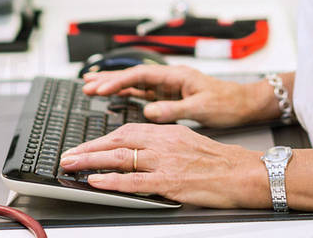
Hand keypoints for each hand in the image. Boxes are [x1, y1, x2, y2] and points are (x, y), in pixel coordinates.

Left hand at [59, 123, 267, 208]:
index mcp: (168, 132)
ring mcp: (165, 161)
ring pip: (120, 157)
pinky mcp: (169, 182)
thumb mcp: (189, 142)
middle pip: (118, 140)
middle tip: (68, 155)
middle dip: (89, 148)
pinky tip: (96, 181)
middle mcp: (164, 142)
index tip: (86, 145)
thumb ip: (164, 144)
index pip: (127, 130)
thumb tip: (141, 151)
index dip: (103, 138)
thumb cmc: (220, 162)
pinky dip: (111, 180)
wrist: (244, 173)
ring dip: (91, 161)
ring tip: (72, 165)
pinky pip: (133, 181)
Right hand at [80, 65, 272, 127]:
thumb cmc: (228, 103)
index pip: (142, 74)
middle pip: (135, 75)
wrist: (245, 104)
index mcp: (178, 76)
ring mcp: (170, 87)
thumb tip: (149, 111)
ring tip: (92, 88)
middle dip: (110, 79)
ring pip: (137, 84)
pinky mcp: (171, 96)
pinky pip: (144, 93)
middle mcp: (171, 78)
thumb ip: (174, 109)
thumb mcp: (202, 107)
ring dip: (115, 86)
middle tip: (86, 85)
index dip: (119, 80)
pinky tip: (115, 97)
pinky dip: (127, 94)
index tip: (101, 87)